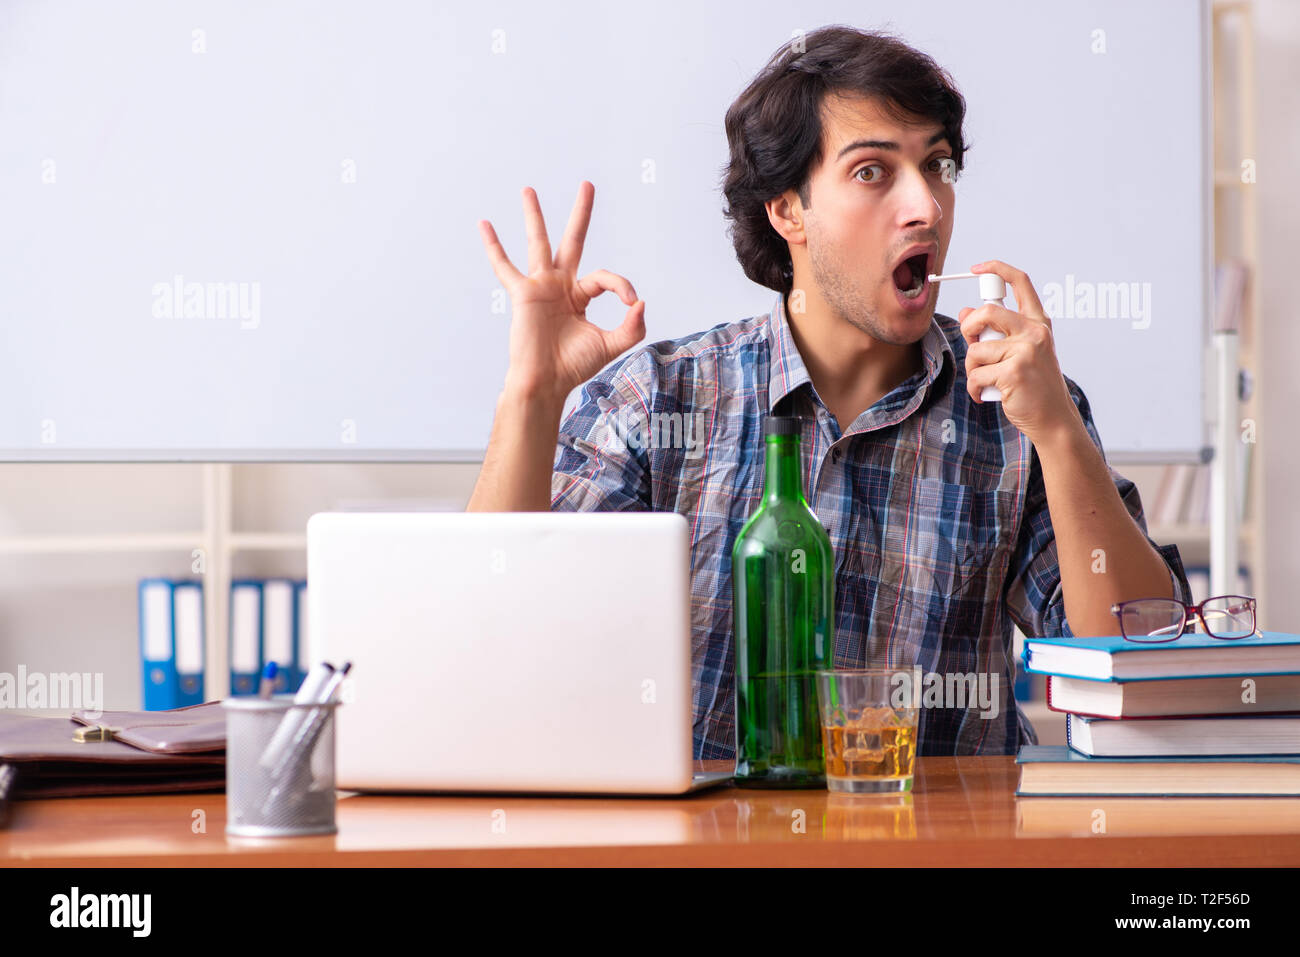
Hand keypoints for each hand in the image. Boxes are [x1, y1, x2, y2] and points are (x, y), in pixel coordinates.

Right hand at [478, 182, 645, 403]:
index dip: (621, 286)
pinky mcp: (523, 293)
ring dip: (534, 216)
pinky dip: (494, 247)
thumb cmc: (573, 366)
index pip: (605, 277)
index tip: (631, 303)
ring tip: (529, 190)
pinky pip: (504, 266)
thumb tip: (641, 301)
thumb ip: (632, 326)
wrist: (547, 382)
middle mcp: (560, 286)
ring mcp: (540, 287)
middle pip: (572, 240)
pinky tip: (485, 225)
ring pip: (538, 243)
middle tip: (588, 183)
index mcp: (579, 296)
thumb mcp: (612, 345)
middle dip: (581, 213)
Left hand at [958, 260, 1082, 446]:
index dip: (996, 269)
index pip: (1020, 282)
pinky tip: (984, 394)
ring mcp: (1026, 352)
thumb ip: (995, 331)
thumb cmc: (1033, 383)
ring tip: (985, 380)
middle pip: (987, 311)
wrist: (1052, 417)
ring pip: (975, 350)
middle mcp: (1035, 332)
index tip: (976, 269)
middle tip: (971, 343)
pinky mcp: (1014, 373)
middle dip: (969, 327)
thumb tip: (965, 311)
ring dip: (971, 368)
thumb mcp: (1019, 351)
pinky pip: (976, 374)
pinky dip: (973, 388)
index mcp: (1037, 322)